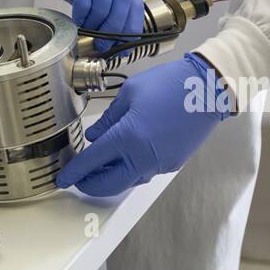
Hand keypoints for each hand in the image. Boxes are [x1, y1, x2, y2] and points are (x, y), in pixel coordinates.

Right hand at [30, 0, 142, 45]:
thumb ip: (109, 8)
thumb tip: (115, 40)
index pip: (135, 2)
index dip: (131, 27)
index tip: (124, 46)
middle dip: (115, 25)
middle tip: (104, 42)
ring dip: (99, 17)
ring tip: (90, 30)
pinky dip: (82, 8)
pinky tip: (78, 19)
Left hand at [55, 53, 230, 196]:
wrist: (207, 89)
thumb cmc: (169, 84)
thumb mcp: (129, 93)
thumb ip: (108, 119)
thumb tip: (94, 137)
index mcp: (128, 137)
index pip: (92, 162)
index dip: (74, 172)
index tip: (62, 178)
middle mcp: (144, 157)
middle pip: (109, 184)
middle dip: (90, 184)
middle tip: (79, 177)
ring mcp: (160, 163)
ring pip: (128, 181)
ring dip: (111, 177)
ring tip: (99, 164)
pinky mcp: (172, 163)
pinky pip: (145, 172)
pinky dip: (130, 168)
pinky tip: (124, 156)